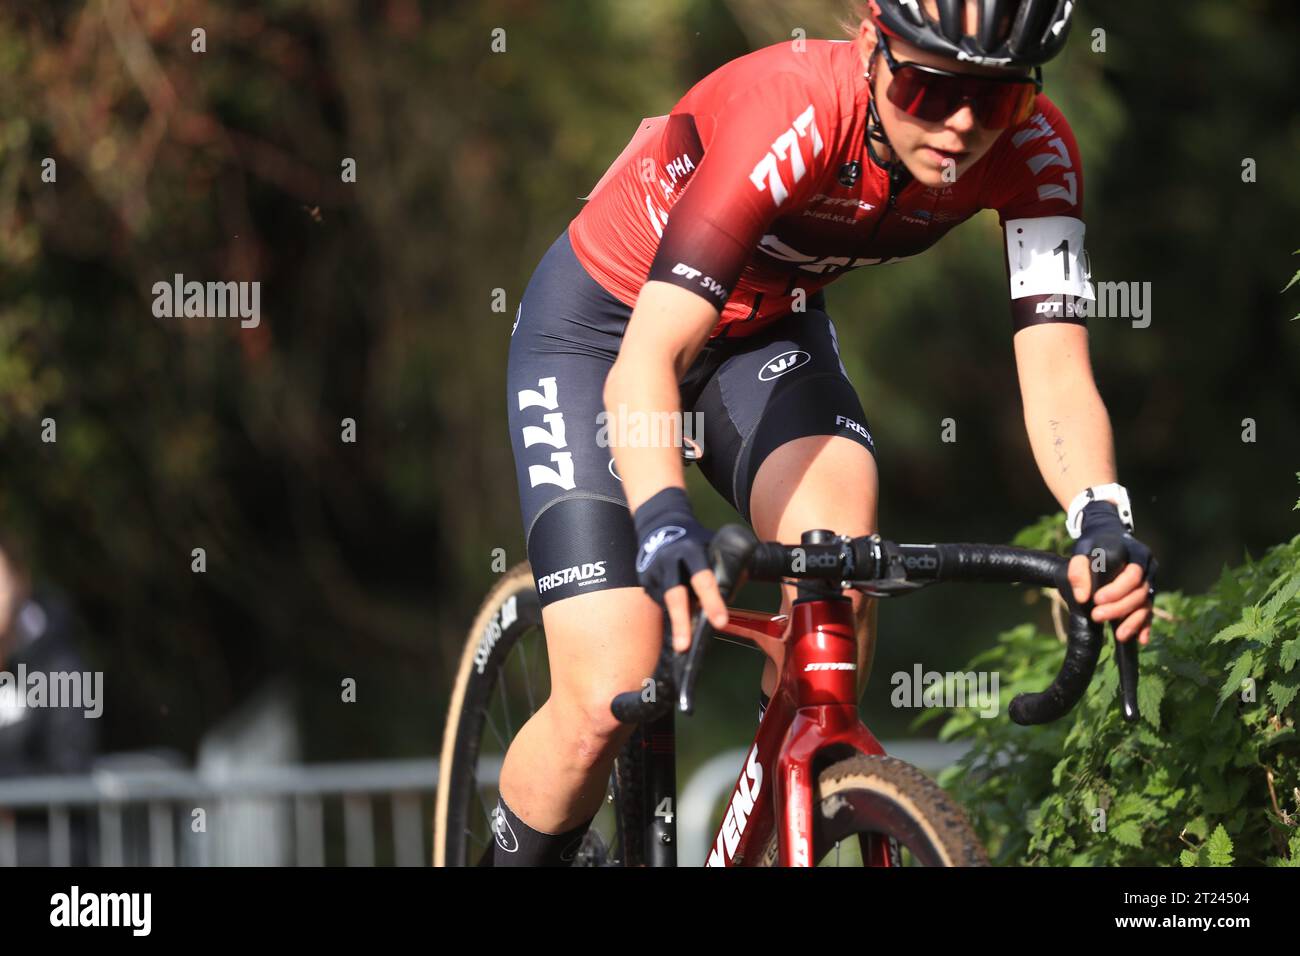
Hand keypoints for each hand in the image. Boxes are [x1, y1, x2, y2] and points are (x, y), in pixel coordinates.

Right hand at [632, 487, 728, 651]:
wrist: (659, 523)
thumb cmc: (694, 538)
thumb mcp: (712, 543)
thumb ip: (725, 564)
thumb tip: (737, 589)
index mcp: (690, 551)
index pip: (703, 579)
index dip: (713, 602)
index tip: (720, 622)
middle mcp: (668, 561)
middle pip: (675, 596)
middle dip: (680, 623)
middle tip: (684, 646)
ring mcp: (653, 571)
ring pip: (667, 604)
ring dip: (679, 618)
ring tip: (686, 624)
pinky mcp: (644, 580)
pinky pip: (661, 602)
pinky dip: (671, 608)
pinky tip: (677, 603)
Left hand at [1067, 500, 1156, 644]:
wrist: (1108, 536)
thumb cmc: (1094, 544)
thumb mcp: (1082, 550)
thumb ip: (1078, 570)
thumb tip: (1082, 598)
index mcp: (1135, 553)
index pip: (1133, 574)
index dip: (1117, 590)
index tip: (1096, 600)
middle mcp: (1147, 567)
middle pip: (1139, 592)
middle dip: (1120, 608)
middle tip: (1097, 616)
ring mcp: (1150, 581)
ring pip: (1146, 604)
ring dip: (1133, 621)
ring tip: (1118, 635)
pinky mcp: (1147, 593)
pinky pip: (1150, 611)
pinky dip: (1145, 625)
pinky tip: (1140, 640)